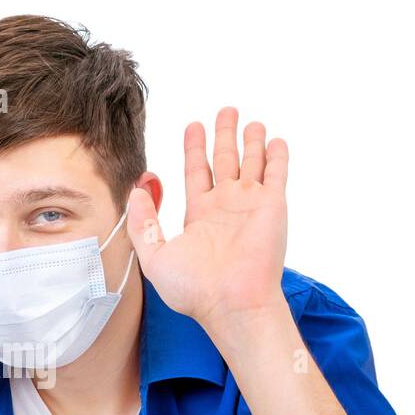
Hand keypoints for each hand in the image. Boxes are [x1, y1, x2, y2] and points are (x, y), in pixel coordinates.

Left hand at [128, 107, 288, 340]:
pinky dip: (276, 156)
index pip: (197, 172)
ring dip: (251, 141)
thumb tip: (136, 190)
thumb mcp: (154, 256)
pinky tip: (275, 140)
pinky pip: (277, 174)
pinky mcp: (273, 206)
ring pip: (252, 162)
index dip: (194, 148)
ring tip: (250, 121)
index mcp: (200, 215)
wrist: (232, 304)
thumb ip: (144, 223)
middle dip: (224, 135)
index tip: (194, 126)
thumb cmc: (194, 289)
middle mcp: (226, 207)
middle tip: (226, 111)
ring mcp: (251, 205)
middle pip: (225, 160)